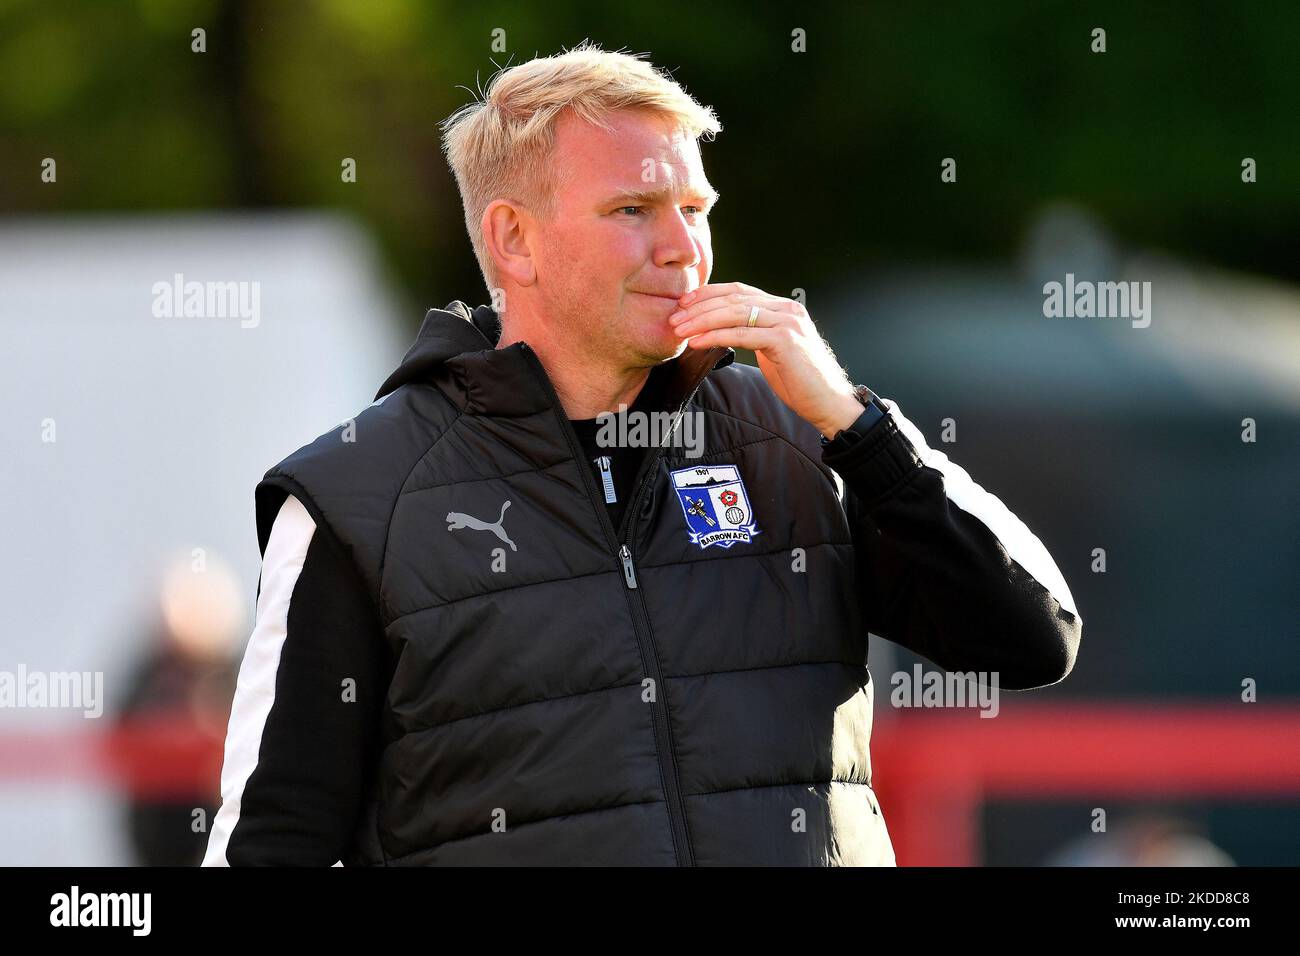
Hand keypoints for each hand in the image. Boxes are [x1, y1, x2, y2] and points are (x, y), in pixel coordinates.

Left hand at [669, 282, 864, 438]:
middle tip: (674, 317)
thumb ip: (755, 334)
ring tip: (680, 329)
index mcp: (783, 308)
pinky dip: (715, 336)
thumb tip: (725, 331)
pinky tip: (697, 341)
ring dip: (702, 320)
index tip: (684, 302)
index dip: (709, 294)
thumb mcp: (774, 351)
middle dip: (699, 306)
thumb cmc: (802, 382)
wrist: (829, 403)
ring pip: (734, 313)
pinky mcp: (785, 340)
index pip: (739, 291)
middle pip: (733, 298)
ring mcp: (787, 322)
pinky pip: (741, 334)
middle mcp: (786, 309)